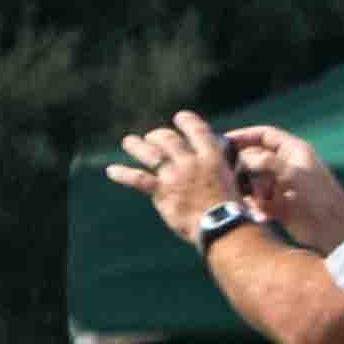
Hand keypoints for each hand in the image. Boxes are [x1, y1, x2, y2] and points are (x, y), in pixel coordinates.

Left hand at [110, 114, 243, 231]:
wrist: (222, 226)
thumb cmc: (233, 209)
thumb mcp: (232, 180)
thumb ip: (221, 168)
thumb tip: (219, 162)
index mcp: (211, 156)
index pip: (195, 129)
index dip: (186, 121)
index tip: (180, 117)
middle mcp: (191, 161)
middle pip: (168, 139)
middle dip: (159, 136)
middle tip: (154, 137)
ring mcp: (174, 176)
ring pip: (151, 154)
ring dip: (137, 146)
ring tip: (128, 141)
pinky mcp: (162, 192)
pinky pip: (138, 179)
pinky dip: (123, 174)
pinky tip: (111, 171)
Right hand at [220, 123, 343, 244]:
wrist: (335, 230)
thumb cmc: (319, 197)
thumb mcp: (293, 174)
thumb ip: (267, 162)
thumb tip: (243, 159)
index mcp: (293, 151)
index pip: (265, 135)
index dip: (244, 135)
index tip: (224, 140)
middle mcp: (287, 166)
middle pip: (256, 160)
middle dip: (244, 169)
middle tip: (229, 177)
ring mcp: (283, 186)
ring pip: (255, 183)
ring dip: (250, 192)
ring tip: (251, 201)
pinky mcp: (281, 206)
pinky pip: (260, 203)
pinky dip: (257, 208)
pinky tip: (259, 215)